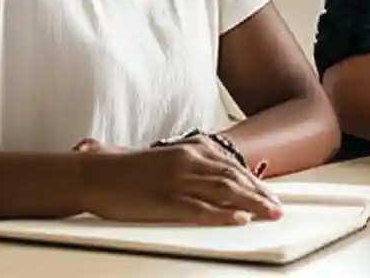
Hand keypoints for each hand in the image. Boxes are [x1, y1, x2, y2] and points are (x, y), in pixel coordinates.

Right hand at [77, 137, 281, 225]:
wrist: (93, 174)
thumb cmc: (122, 168)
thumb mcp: (160, 157)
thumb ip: (185, 160)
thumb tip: (205, 167)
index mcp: (188, 149)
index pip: (230, 164)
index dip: (252, 178)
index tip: (266, 190)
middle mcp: (189, 161)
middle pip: (235, 178)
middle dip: (259, 192)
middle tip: (276, 206)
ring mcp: (179, 181)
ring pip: (226, 192)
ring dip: (253, 203)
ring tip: (270, 213)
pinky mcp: (167, 201)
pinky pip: (203, 210)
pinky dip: (225, 215)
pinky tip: (241, 220)